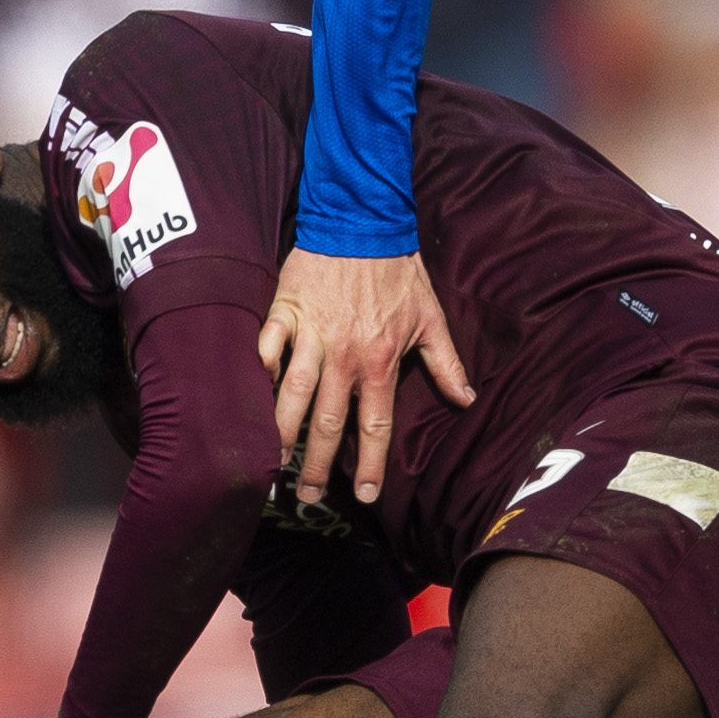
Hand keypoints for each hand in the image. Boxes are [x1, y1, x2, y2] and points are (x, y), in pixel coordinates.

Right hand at [259, 247, 475, 502]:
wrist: (365, 221)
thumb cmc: (399, 271)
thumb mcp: (431, 318)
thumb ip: (446, 363)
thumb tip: (466, 400)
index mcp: (380, 361)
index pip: (374, 424)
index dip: (370, 463)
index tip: (365, 495)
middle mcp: (343, 356)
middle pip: (327, 422)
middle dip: (317, 464)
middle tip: (308, 496)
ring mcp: (311, 335)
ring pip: (291, 394)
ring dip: (281, 432)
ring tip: (273, 464)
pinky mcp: (285, 312)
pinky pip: (266, 348)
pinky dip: (259, 372)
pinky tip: (252, 399)